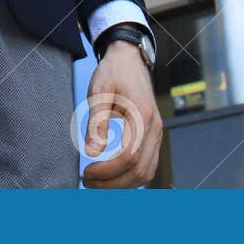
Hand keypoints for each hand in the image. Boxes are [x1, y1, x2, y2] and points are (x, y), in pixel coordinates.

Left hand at [81, 42, 162, 187]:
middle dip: (112, 183)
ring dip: (122, 184)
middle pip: (139, 171)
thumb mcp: (99, 92)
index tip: (85, 172)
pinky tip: (110, 176)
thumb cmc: (113, 73)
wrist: (129, 59)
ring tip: (96, 182)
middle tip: (86, 181)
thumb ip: (96, 122)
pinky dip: (130, 177)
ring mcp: (157, 134)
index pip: (129, 157)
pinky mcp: (153, 137)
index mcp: (142, 116)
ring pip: (146, 173)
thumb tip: (90, 152)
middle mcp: (155, 128)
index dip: (107, 171)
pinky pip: (148, 166)